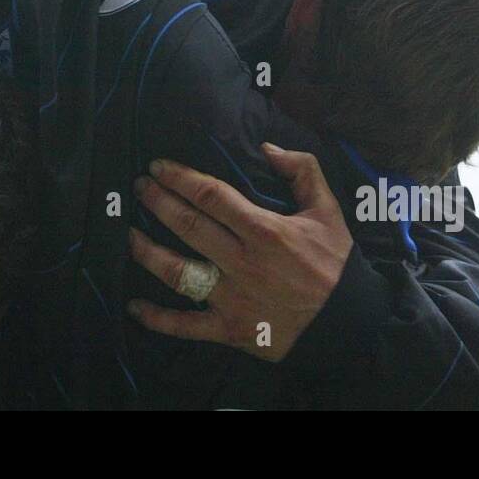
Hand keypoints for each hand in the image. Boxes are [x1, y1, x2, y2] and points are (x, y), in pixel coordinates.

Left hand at [127, 143, 353, 361]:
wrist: (351, 324)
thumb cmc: (336, 265)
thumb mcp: (328, 211)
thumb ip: (302, 171)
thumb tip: (267, 148)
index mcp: (264, 230)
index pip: (211, 196)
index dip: (180, 178)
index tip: (158, 167)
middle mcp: (242, 262)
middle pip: (188, 226)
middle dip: (158, 203)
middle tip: (139, 189)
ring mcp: (232, 298)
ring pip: (178, 272)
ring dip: (147, 252)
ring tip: (128, 236)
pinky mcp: (230, 330)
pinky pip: (186, 326)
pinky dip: (157, 319)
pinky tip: (134, 307)